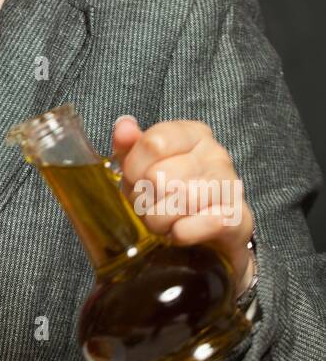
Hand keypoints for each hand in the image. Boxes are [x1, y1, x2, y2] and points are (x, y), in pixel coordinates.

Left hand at [111, 115, 254, 297]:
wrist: (215, 233)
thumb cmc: (174, 192)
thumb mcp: (145, 165)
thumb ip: (130, 145)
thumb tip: (124, 127)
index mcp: (193, 134)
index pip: (155, 142)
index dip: (134, 168)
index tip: (134, 180)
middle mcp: (215, 154)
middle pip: (161, 176)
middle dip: (144, 198)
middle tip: (147, 205)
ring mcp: (230, 185)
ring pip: (181, 201)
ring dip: (159, 218)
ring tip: (159, 221)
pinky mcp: (237, 218)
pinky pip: (202, 224)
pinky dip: (181, 233)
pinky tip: (178, 231)